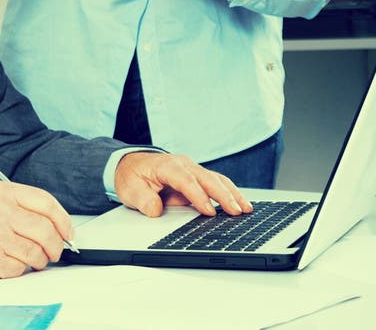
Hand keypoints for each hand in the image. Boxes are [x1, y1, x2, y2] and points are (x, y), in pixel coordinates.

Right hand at [0, 182, 73, 278]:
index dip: (63, 220)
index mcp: (4, 192)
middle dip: (56, 245)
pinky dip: (20, 269)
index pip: (46, 203)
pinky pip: (19, 270)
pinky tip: (10, 261)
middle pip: (45, 231)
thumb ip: (24, 205)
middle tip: (56, 251)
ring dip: (40, 260)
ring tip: (33, 258)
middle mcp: (0, 212)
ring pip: (35, 253)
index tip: (68, 232)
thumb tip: (57, 225)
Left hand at [114, 151, 253, 216]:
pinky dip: (229, 193)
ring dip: (232, 193)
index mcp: (166, 166)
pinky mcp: (197, 177)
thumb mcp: (130, 189)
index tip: (209, 211)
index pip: (185, 180)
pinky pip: (216, 183)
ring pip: (216, 179)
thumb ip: (142, 199)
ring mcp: (192, 169)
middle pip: (207, 178)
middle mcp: (183, 164)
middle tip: (237, 211)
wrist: (131, 165)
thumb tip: (155, 209)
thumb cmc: (132, 176)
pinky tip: (240, 204)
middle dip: (223, 195)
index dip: (198, 195)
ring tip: (246, 209)